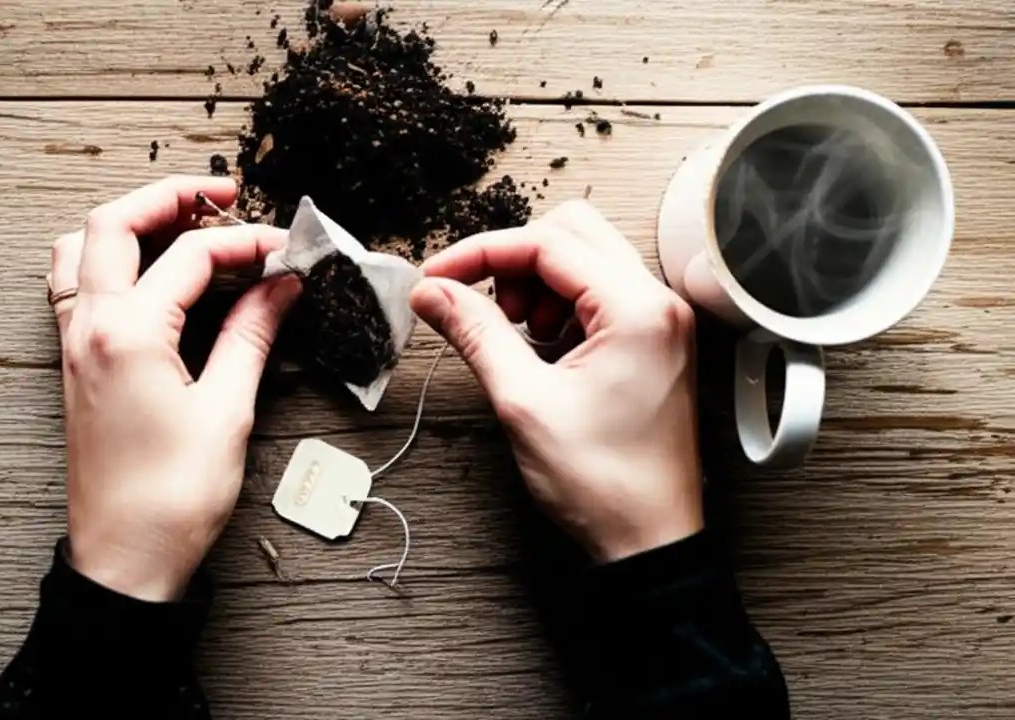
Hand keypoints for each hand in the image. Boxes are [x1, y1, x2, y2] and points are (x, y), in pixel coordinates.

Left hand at [48, 176, 299, 599]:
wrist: (125, 560)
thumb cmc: (170, 499)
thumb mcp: (227, 411)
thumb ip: (251, 335)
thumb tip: (280, 286)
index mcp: (127, 333)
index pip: (192, 257)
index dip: (247, 245)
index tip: (287, 252)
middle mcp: (89, 328)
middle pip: (114, 224)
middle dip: (170, 198)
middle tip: (223, 197)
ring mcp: (74, 346)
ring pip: (80, 248)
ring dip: (128, 223)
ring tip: (180, 223)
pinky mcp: (76, 366)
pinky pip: (74, 286)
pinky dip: (105, 260)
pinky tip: (146, 273)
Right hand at [410, 201, 703, 560]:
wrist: (650, 541)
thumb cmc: (604, 485)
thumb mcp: (523, 402)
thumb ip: (475, 333)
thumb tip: (434, 293)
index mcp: (637, 310)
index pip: (547, 244)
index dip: (480, 253)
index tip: (436, 277)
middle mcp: (658, 304)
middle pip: (571, 234)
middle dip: (512, 262)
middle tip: (478, 306)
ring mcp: (660, 323)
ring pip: (585, 260)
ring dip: (535, 284)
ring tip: (514, 338)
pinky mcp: (653, 343)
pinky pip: (599, 295)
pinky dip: (559, 308)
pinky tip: (540, 350)